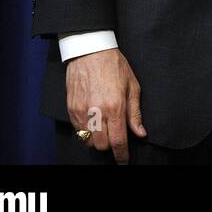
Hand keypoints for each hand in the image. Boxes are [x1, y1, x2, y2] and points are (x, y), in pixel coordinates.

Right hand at [65, 48, 145, 163]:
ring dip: (97, 140)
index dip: (122, 155)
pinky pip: (77, 130)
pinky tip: (93, 121)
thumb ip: (135, 113)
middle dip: (110, 146)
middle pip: (101, 145)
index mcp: (115, 107)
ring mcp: (81, 111)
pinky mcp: (70, 109)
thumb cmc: (114, 66)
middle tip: (116, 138)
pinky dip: (85, 131)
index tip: (124, 160)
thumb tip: (141, 133)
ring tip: (104, 128)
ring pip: (88, 141)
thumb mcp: (132, 86)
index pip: (118, 141)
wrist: (90, 51)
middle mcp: (96, 112)